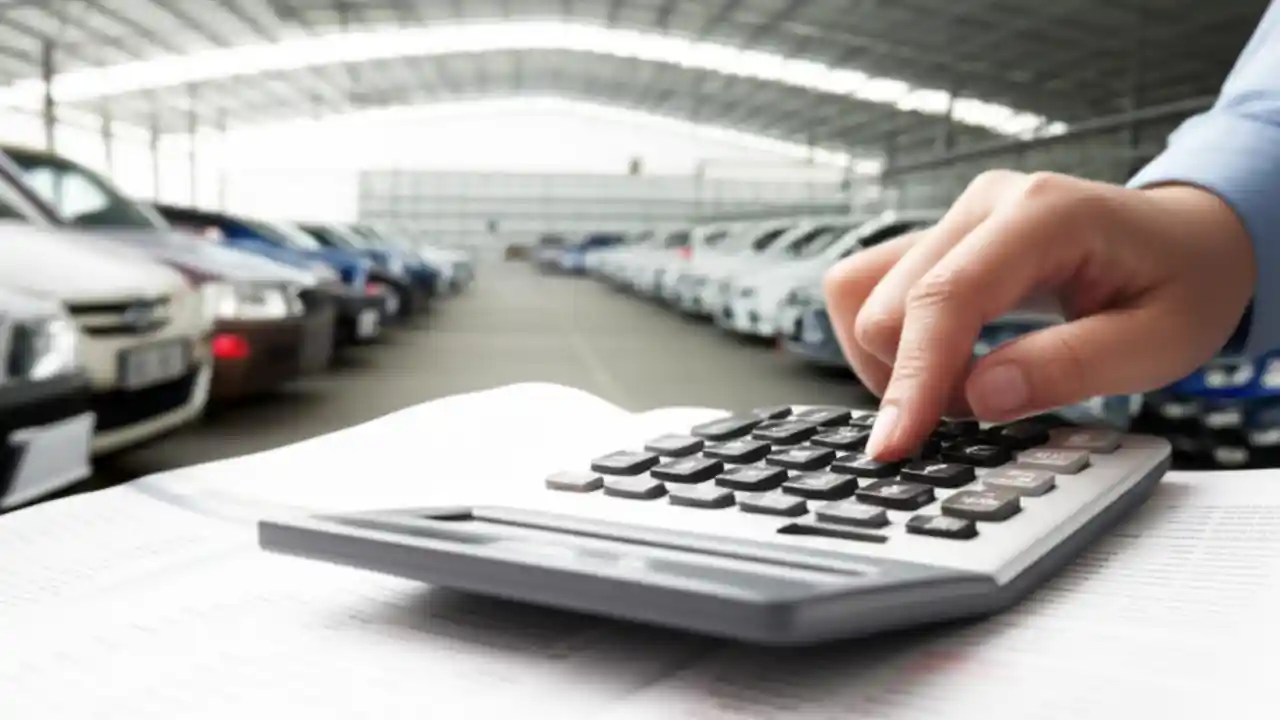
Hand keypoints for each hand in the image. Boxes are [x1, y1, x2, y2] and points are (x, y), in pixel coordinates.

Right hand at [824, 170, 1255, 459]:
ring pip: (861, 294)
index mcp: (1042, 215)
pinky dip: (891, 344)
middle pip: (888, 304)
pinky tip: (942, 367)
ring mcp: (953, 218)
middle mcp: (983, 204)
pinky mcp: (936, 239)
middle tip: (979, 416)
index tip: (895, 444)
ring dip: (892, 362)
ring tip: (959, 390)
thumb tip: (979, 397)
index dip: (913, 377)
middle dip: (913, 381)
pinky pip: (870, 288)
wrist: (1189, 240)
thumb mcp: (1158, 344)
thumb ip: (1069, 368)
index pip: (945, 296)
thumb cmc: (1183, 283)